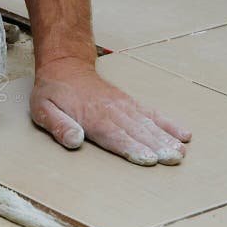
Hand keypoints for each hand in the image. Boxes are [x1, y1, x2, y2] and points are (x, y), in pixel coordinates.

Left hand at [30, 57, 191, 165]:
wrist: (64, 66)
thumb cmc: (52, 92)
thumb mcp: (43, 109)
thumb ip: (58, 125)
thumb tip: (75, 140)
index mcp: (91, 116)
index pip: (114, 135)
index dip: (131, 148)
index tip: (148, 159)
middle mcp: (111, 111)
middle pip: (136, 131)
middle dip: (156, 146)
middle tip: (173, 159)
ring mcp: (123, 105)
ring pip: (147, 123)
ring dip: (166, 138)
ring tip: (181, 152)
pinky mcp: (129, 102)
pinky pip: (151, 113)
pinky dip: (168, 123)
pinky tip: (184, 134)